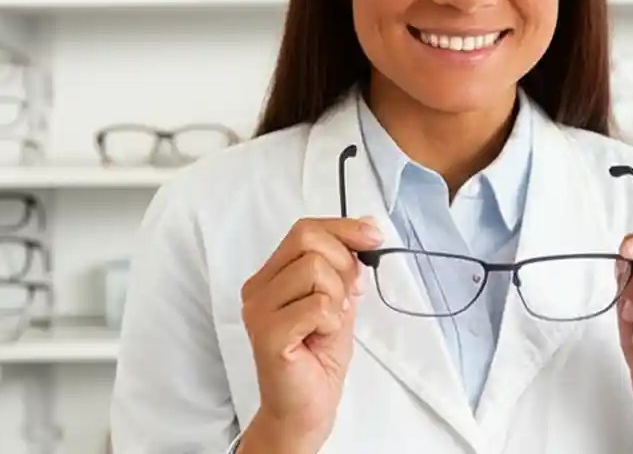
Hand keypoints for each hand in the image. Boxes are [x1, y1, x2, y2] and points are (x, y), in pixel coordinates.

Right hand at [239, 217, 382, 452]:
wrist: (306, 407)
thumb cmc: (319, 356)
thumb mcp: (339, 299)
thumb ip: (346, 266)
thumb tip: (368, 226)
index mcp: (271, 276)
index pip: (305, 229)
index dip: (344, 228)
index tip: (374, 238)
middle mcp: (258, 289)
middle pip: (307, 240)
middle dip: (342, 263)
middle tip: (346, 297)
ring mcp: (258, 311)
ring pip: (314, 269)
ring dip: (337, 297)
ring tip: (328, 324)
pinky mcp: (269, 334)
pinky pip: (317, 305)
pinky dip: (332, 320)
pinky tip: (321, 338)